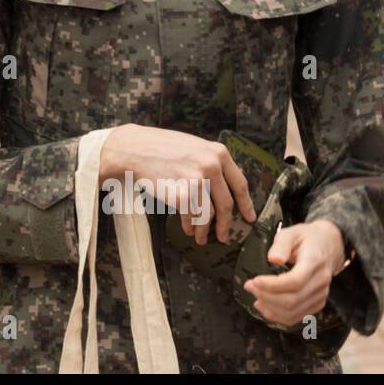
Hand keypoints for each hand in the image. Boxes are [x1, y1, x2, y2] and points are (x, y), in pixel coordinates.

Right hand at [98, 124, 256, 244]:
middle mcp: (212, 166)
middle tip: (224, 235)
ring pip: (209, 214)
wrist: (133, 150)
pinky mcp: (182, 195)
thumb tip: (225, 187)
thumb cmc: (161, 148)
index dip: (246, 204)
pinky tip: (188, 230)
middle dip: (226, 224)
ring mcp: (197, 181)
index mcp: (218, 153)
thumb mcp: (194, 147)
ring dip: (205, 230)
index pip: (240, 184)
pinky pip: (191, 217)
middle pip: (226, 204)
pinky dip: (190, 226)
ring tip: (202, 238)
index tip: (249, 217)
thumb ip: (211, 162)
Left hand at [243, 220, 344, 328]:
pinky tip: (265, 306)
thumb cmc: (306, 237)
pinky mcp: (318, 303)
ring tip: (254, 297)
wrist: (329, 245)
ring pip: (294, 312)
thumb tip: (272, 259)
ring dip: (270, 309)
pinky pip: (298, 317)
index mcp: (314, 262)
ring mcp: (321, 294)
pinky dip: (279, 316)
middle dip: (266, 296)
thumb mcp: (292, 232)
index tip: (254, 280)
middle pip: (293, 300)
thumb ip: (281, 244)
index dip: (272, 285)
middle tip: (249, 286)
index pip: (295, 282)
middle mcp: (321, 281)